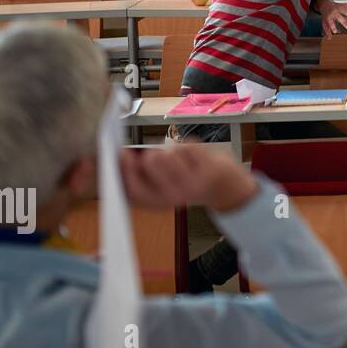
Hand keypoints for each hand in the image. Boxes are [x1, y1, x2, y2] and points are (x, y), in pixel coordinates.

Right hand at [120, 143, 257, 213]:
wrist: (224, 189)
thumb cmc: (186, 182)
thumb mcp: (161, 186)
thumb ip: (141, 174)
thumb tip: (122, 155)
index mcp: (157, 202)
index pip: (133, 189)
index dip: (125, 170)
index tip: (122, 153)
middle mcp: (174, 197)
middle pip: (150, 162)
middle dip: (153, 153)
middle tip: (161, 157)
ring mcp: (193, 184)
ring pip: (169, 152)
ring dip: (172, 150)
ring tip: (181, 160)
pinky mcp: (209, 170)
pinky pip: (188, 146)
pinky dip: (190, 146)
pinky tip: (196, 157)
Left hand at [318, 0, 346, 35]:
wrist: (326, 5)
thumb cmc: (326, 16)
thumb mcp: (325, 23)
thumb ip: (328, 31)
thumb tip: (329, 38)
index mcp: (329, 16)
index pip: (330, 22)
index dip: (333, 27)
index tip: (336, 32)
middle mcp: (334, 12)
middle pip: (339, 17)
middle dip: (343, 22)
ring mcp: (340, 8)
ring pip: (345, 11)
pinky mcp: (344, 6)